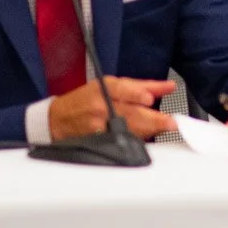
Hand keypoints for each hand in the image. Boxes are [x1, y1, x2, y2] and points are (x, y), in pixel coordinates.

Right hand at [49, 77, 175, 141]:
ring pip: (128, 130)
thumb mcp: (111, 85)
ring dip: (148, 131)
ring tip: (162, 129)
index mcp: (104, 88)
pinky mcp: (97, 140)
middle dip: (153, 120)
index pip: (121, 90)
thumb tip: (168, 86)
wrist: (57, 119)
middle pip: (129, 113)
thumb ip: (143, 86)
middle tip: (170, 123)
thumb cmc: (86, 100)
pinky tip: (144, 138)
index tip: (149, 99)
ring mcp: (98, 125)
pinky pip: (120, 141)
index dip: (135, 94)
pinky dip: (135, 140)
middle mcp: (100, 106)